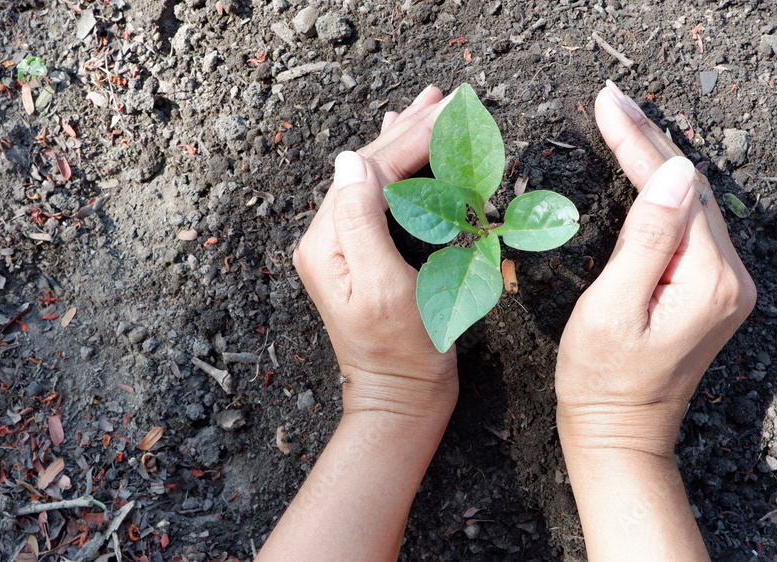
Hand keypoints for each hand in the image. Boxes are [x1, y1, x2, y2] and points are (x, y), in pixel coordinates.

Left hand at [259, 86, 458, 561]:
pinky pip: (379, 196)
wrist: (401, 398)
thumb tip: (351, 161)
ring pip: (375, 176)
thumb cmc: (402, 353)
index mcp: (327, 242)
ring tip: (428, 106)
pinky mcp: (362, 254)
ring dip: (404, 140)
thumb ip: (362, 222)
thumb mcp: (383, 288)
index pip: (371, 171)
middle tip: (447, 96)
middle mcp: (327, 238)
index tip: (449, 108)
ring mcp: (343, 246)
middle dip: (409, 129)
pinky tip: (399, 147)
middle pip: (369, 167)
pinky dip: (397, 167)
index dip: (411, 137)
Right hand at [555, 82, 757, 459]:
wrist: (619, 433)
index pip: (675, 189)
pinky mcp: (709, 290)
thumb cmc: (603, 380)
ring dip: (658, 160)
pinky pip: (690, 226)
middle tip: (610, 100)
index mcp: (708, 281)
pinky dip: (664, 191)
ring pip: (693, 203)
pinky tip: (646, 168)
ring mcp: (724, 285)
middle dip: (649, 140)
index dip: (638, 141)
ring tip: (622, 121)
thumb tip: (677, 173)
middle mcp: (730, 278)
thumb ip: (647, 239)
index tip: (606, 103)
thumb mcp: (613, 309)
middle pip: (691, 188)